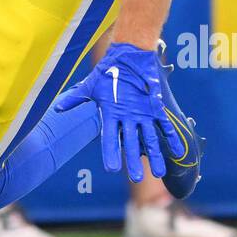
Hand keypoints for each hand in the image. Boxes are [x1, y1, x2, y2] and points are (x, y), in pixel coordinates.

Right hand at [55, 40, 184, 182]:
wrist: (127, 58)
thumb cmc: (107, 72)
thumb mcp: (90, 86)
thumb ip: (76, 99)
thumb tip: (57, 108)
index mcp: (112, 115)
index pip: (110, 138)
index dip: (111, 153)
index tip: (111, 168)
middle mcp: (128, 119)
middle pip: (131, 144)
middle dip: (134, 161)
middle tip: (137, 178)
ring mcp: (143, 115)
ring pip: (150, 139)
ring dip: (155, 156)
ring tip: (160, 173)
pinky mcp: (155, 109)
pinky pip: (165, 126)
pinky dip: (172, 139)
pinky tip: (178, 152)